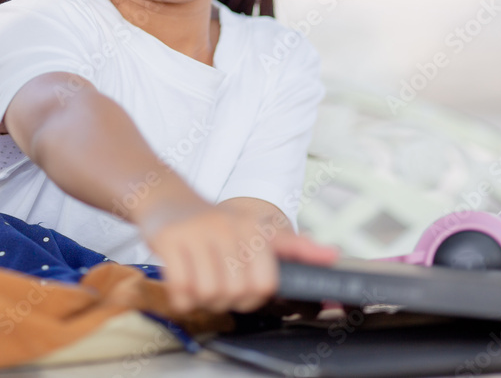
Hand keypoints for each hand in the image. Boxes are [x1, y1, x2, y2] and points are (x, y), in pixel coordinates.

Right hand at [140, 200, 338, 314]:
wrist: (167, 198)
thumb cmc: (216, 223)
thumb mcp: (257, 230)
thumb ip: (295, 248)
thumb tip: (333, 256)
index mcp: (253, 229)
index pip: (263, 285)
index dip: (251, 297)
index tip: (240, 289)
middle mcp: (228, 228)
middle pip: (235, 293)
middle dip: (223, 301)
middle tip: (214, 287)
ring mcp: (197, 232)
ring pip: (208, 293)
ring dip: (200, 299)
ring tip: (196, 285)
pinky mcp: (169, 239)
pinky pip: (180, 287)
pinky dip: (180, 297)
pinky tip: (180, 288)